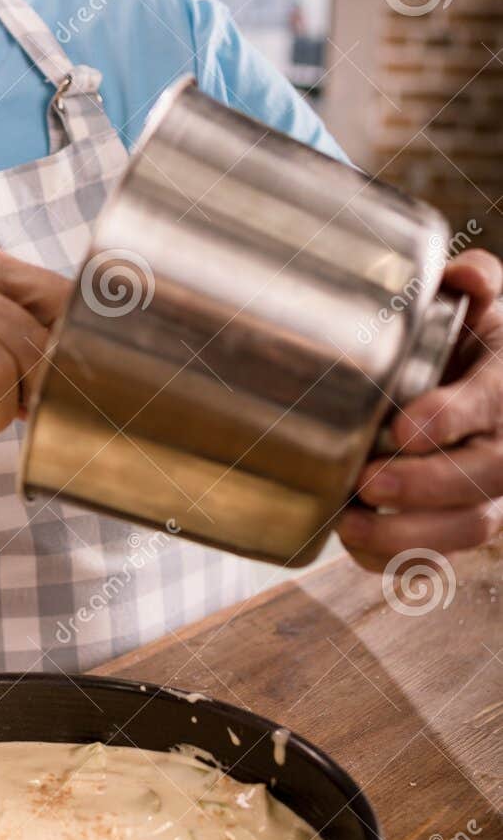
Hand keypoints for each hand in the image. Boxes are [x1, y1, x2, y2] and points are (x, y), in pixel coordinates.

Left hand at [338, 249, 502, 570]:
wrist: (484, 377)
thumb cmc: (473, 336)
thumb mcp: (482, 300)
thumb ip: (473, 282)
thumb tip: (460, 275)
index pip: (490, 404)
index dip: (450, 419)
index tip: (401, 427)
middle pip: (484, 479)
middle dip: (423, 486)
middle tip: (366, 479)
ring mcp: (491, 490)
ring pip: (470, 528)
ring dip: (407, 534)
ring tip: (349, 523)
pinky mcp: (463, 520)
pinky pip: (444, 559)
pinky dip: (401, 564)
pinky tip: (357, 550)